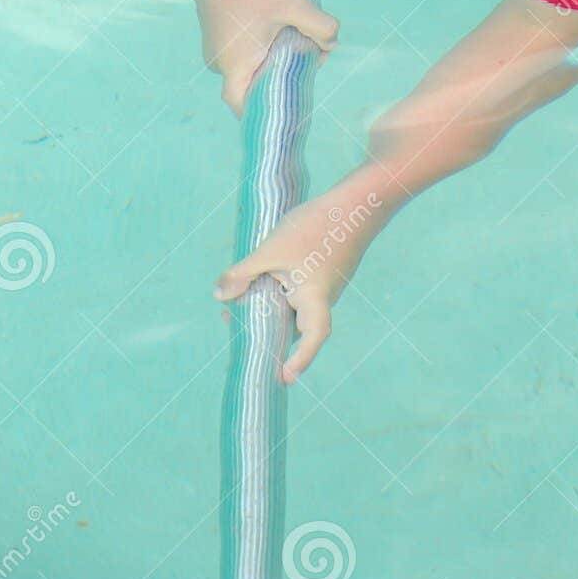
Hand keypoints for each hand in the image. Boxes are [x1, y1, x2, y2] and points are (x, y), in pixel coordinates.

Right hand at [187, 0, 337, 114]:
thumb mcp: (293, 3)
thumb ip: (320, 27)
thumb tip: (332, 43)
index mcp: (233, 64)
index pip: (244, 104)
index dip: (266, 108)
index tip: (293, 98)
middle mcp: (220, 60)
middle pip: (253, 81)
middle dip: (284, 72)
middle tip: (313, 53)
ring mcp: (216, 44)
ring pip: (250, 61)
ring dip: (276, 53)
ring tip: (300, 33)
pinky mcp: (218, 29)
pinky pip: (242, 46)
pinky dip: (263, 41)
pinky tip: (282, 21)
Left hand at [214, 176, 387, 380]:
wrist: (357, 201)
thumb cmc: (316, 227)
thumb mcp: (272, 250)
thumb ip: (244, 273)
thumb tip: (220, 296)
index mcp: (314, 299)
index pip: (312, 339)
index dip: (300, 360)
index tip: (284, 377)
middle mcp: (323, 297)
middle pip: (299, 325)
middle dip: (273, 335)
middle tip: (244, 338)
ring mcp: (325, 282)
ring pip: (297, 304)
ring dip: (274, 308)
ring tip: (244, 301)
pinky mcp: (324, 269)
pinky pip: (300, 289)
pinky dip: (281, 290)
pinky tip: (265, 276)